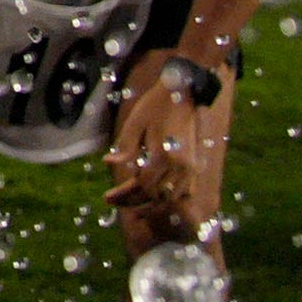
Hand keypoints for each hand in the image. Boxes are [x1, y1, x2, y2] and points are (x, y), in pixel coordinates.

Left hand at [104, 59, 224, 230]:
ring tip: (130, 205)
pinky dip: (167, 200)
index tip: (106, 198)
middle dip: (133, 202)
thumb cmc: (154, 107)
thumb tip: (109, 164)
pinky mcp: (195, 168)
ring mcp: (192, 169)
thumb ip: (124, 147)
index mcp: (166, 155)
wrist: (183, 96)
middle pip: (156, 195)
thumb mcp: (134, 123)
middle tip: (112, 202)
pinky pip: (182, 193)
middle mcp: (182, 166)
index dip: (124, 194)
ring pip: (170, 198)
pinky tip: (151, 200)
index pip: (143, 185)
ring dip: (150, 205)